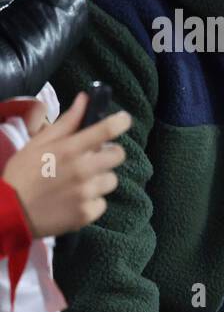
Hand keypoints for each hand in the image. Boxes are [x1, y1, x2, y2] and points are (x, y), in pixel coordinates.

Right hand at [2, 92, 129, 237]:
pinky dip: (91, 201)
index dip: (120, 122)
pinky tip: (73, 200)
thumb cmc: (22, 174)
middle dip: (108, 154)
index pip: (106, 130)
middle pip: (118, 155)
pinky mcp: (88, 213)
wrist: (10, 212)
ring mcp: (87, 193)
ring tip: (77, 182)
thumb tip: (85, 99)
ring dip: (99, 179)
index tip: (124, 119)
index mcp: (69, 149)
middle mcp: (82, 170)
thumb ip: (66, 122)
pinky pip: (102, 202)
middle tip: (92, 157)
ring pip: (111, 179)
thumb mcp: (38, 143)